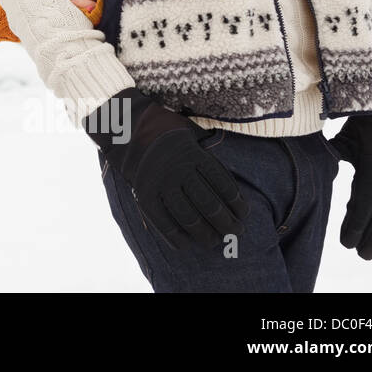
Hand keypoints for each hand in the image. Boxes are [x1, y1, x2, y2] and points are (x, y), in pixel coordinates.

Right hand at [88, 88, 247, 250]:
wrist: (128, 128)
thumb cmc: (168, 135)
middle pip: (209, 205)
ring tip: (214, 240)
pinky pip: (163, 222)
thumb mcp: (193, 137)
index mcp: (194, 154)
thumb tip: (232, 194)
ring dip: (205, 234)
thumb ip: (210, 160)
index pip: (224, 186)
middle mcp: (177, 169)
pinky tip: (186, 244)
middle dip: (226, 224)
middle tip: (235, 232)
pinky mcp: (144, 193)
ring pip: (189, 218)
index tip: (243, 215)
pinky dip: (176, 237)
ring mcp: (159, 183)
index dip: (237, 205)